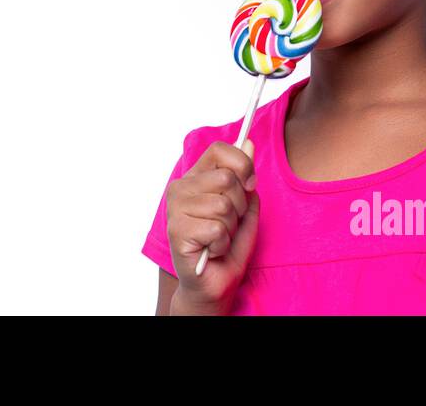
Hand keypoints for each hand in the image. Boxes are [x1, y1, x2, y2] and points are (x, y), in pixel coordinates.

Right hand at [164, 139, 259, 312]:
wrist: (215, 283)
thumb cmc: (228, 245)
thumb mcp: (244, 207)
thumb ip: (245, 176)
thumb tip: (248, 142)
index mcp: (196, 177)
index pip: (220, 150)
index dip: (242, 164)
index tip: (250, 184)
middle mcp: (181, 188)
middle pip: (226, 178)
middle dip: (239, 205)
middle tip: (228, 223)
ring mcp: (175, 209)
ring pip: (223, 205)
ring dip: (230, 227)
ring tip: (219, 238)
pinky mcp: (176, 231)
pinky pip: (216, 229)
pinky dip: (222, 243)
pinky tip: (212, 249)